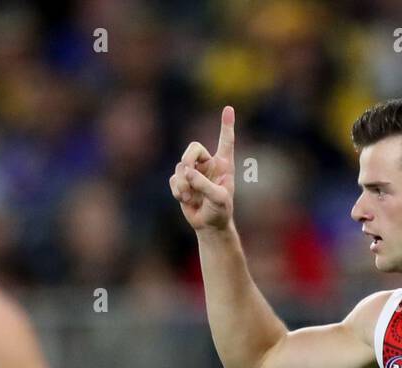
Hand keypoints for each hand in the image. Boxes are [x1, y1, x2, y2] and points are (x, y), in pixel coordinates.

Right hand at [169, 105, 235, 230]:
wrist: (209, 225)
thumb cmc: (220, 211)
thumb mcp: (218, 199)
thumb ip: (204, 184)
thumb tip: (186, 172)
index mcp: (223, 164)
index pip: (226, 141)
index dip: (226, 125)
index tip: (229, 108)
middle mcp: (208, 165)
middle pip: (193, 148)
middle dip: (188, 160)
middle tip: (187, 174)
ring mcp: (194, 172)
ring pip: (180, 167)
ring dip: (183, 183)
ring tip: (190, 197)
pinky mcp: (182, 182)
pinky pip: (173, 179)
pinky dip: (177, 190)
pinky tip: (185, 199)